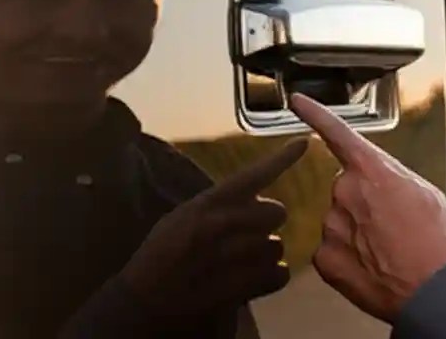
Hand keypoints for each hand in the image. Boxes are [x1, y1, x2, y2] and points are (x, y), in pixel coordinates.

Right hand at [120, 139, 307, 322]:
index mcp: (205, 204)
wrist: (142, 302)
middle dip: (267, 224)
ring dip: (266, 254)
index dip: (280, 159)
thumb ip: (216, 205)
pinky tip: (253, 280)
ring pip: (277, 245)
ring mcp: (230, 257)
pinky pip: (279, 274)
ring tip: (242, 262)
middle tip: (248, 237)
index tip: (303, 143)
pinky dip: (271, 278)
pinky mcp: (239, 287)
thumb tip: (253, 197)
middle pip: (275, 212)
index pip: (250, 176)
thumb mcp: (181, 218)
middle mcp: (220, 225)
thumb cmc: (160, 257)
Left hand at [288, 93, 445, 322]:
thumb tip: (381, 179)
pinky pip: (332, 250)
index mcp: (371, 171)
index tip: (297, 100)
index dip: (315, 113)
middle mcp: (345, 193)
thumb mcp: (424, 193)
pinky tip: (371, 264)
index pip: (337, 132)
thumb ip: (393, 177)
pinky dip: (349, 257)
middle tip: (390, 225)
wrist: (431, 290)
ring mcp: (332, 226)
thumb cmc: (433, 243)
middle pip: (346, 189)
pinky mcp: (324, 257)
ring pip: (339, 222)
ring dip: (357, 232)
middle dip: (363, 203)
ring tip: (386, 248)